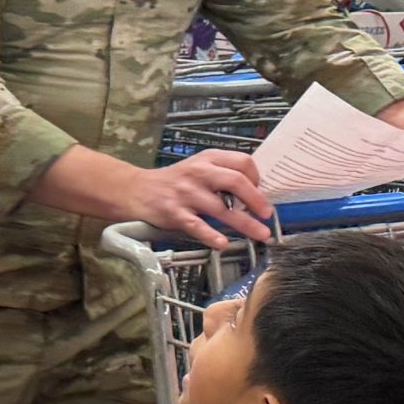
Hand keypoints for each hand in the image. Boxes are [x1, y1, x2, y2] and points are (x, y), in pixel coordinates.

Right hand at [129, 149, 273, 248]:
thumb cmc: (172, 181)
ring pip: (221, 209)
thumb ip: (222, 173)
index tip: (260, 192)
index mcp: (207, 159)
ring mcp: (186, 193)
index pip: (242, 162)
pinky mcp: (174, 213)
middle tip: (267, 214)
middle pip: (236, 182)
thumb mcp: (197, 167)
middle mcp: (198, 173)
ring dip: (245, 224)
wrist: (136, 190)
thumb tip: (254, 193)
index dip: (257, 178)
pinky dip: (211, 236)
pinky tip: (222, 244)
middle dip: (257, 200)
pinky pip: (197, 226)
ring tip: (260, 234)